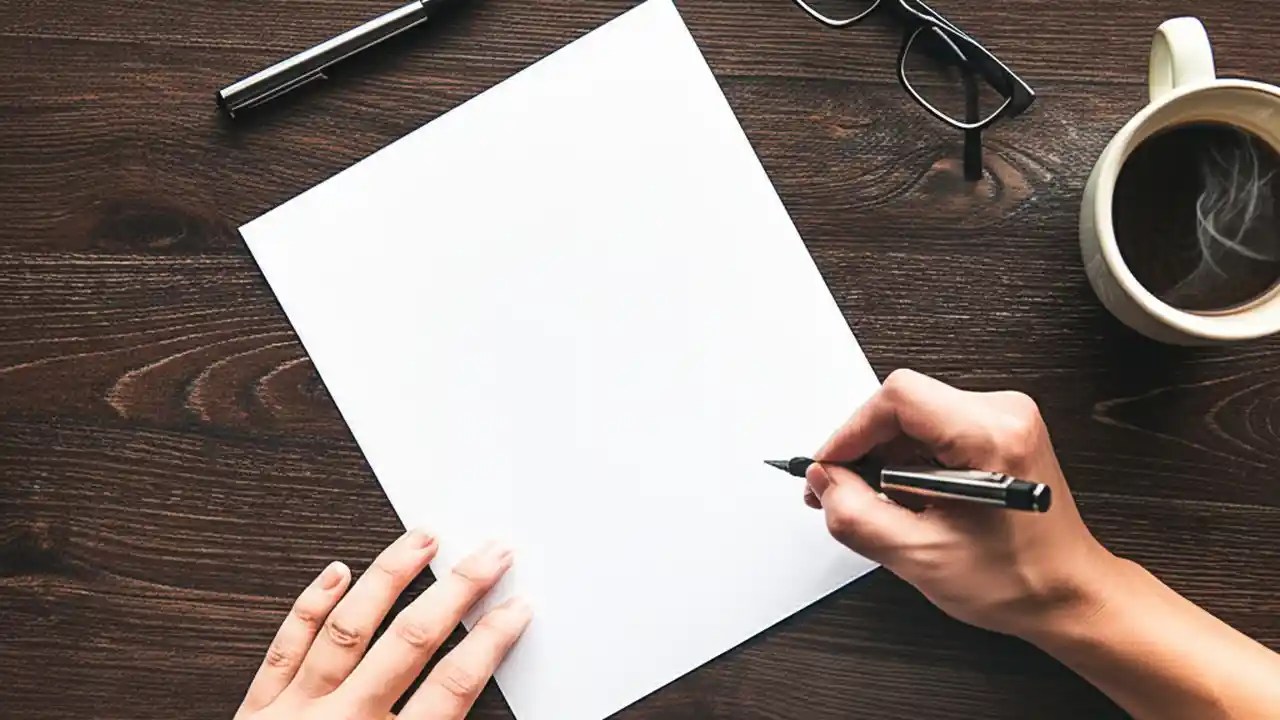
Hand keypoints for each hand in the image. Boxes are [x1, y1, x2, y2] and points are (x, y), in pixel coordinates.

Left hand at [235, 531, 530, 719]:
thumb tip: (476, 717)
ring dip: (391, 578)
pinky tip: (334, 571)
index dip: (492, 641)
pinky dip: (310, 604)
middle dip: (458, 592)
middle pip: (411, 642)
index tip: (518, 608)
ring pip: (350, 628)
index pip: (453, 686)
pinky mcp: (255, 710)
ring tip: (423, 541)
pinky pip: (285, 646)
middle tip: (489, 554)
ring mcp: (296, 713)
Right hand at [805, 369, 1114, 638]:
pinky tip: (911, 500)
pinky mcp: (1000, 431)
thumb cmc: (1018, 580)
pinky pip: (935, 429)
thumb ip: (857, 516)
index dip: (852, 432)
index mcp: (991, 436)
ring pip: (915, 417)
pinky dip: (910, 461)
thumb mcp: (920, 557)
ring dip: (888, 458)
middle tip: (843, 492)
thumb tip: (824, 482)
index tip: (830, 467)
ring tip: (887, 506)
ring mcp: (1005, 420)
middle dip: (866, 449)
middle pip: (903, 405)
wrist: (1069, 594)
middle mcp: (1004, 415)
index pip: (897, 398)